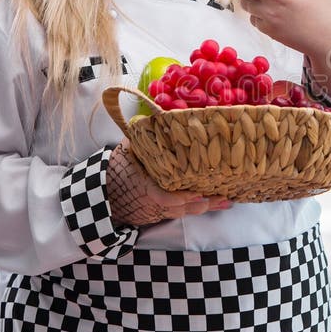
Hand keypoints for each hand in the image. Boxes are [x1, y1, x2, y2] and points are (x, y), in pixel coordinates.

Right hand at [106, 139, 230, 225]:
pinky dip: (198, 208)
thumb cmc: (114, 173)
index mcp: (145, 189)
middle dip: (205, 204)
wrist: (102, 198)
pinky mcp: (161, 215)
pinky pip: (183, 213)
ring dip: (207, 207)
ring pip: (186, 212)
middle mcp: (154, 204)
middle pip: (183, 208)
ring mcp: (158, 212)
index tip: (197, 194)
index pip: (164, 198)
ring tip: (228, 201)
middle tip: (227, 198)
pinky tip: (214, 204)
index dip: (181, 199)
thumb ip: (140, 138)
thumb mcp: (124, 152)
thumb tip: (154, 117)